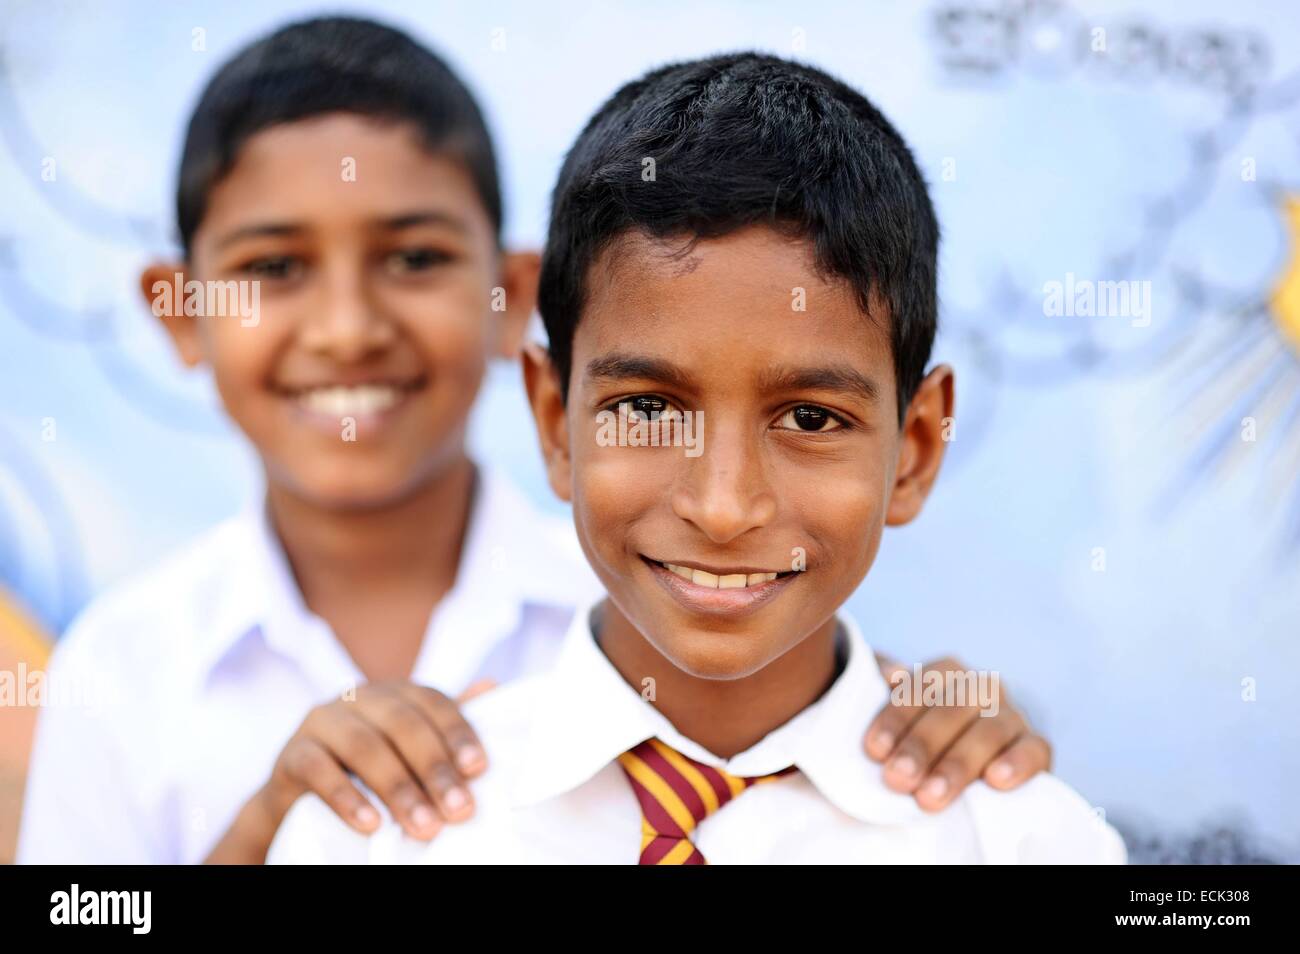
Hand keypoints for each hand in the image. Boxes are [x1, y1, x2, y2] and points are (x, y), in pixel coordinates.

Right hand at [263, 681, 490, 840]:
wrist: (299, 797)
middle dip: (435, 768)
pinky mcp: (291, 754)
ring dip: (399, 788)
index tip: (479, 769)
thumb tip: (492, 685)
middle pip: (403, 724)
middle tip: (460, 810)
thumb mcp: (408, 745)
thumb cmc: (367, 769)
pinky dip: (346, 797)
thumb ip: (444, 720)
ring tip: (425, 826)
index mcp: (393, 692)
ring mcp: (321, 721)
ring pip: (364, 747)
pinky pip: (318, 770)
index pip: (432, 702)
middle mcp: (357, 697)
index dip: (458, 732)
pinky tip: (371, 824)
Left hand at [864, 655, 1050, 811]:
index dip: (897, 717)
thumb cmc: (919, 738)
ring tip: (930, 797)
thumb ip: (882, 692)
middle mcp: (982, 688)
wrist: (959, 763)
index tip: (874, 750)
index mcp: (947, 674)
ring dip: (958, 764)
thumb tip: (887, 675)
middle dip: (921, 746)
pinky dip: (1017, 762)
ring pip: (989, 731)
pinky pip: (1035, 749)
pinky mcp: (1036, 747)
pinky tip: (995, 780)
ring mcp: (1012, 716)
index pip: (922, 686)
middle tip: (897, 779)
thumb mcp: (899, 715)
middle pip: (952, 709)